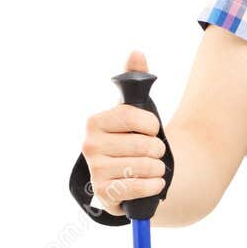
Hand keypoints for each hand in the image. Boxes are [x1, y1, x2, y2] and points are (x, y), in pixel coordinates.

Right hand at [81, 50, 167, 215]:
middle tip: (152, 152)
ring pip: (144, 166)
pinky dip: (153, 186)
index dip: (151, 124)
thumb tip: (136, 52)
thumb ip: (136, 81)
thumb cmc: (133, 139)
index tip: (153, 129)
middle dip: (157, 150)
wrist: (133, 176)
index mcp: (95, 122)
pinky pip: (139, 188)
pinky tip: (152, 183)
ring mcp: (95, 170)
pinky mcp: (104, 194)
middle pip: (143, 144)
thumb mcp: (135, 110)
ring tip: (151, 168)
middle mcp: (89, 145)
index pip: (133, 116)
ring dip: (157, 169)